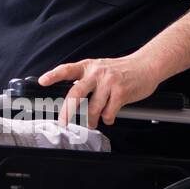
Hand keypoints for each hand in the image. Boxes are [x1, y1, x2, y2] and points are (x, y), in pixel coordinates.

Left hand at [38, 56, 161, 128]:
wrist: (147, 66)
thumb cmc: (121, 70)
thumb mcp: (100, 68)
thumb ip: (86, 80)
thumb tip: (70, 99)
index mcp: (88, 66)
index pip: (67, 69)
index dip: (53, 75)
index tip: (42, 81)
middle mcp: (97, 73)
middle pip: (76, 93)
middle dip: (67, 111)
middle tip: (63, 123)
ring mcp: (109, 82)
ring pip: (93, 108)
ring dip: (91, 119)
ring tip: (92, 122)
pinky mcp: (121, 92)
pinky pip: (108, 113)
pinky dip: (107, 118)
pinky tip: (109, 116)